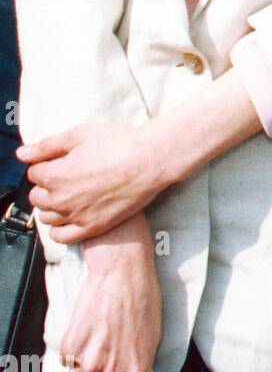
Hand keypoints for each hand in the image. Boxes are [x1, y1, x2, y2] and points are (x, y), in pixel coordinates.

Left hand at [18, 123, 169, 241]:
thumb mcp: (80, 134)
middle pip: (37, 197)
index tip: (60, 160)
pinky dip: (59, 229)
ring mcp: (76, 216)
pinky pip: (61, 237)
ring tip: (69, 193)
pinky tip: (69, 215)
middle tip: (65, 175)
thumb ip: (47, 145)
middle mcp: (62, 199)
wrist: (150, 160)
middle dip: (46, 185)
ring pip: (47, 217)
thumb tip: (23, 153)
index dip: (46, 164)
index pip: (34, 173)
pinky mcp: (92, 228)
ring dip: (52, 205)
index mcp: (55, 175)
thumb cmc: (118, 143)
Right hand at [61, 214, 161, 371]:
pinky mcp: (71, 347)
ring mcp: (89, 362)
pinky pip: (67, 357)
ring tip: (96, 335)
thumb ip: (140, 362)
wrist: (122, 271)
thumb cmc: (141, 297)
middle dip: (97, 370)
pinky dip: (73, 344)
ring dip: (83, 360)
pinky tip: (87, 324)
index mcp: (136, 371)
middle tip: (102, 350)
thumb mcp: (153, 335)